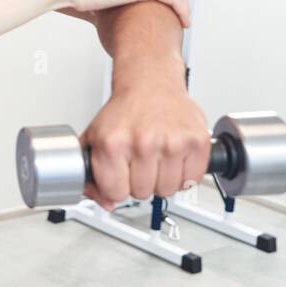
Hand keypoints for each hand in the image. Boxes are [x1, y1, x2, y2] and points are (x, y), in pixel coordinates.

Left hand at [80, 84, 210, 210]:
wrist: (151, 83)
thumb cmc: (124, 111)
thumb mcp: (94, 138)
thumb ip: (89, 174)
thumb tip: (106, 203)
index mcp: (112, 143)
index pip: (115, 194)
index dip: (117, 187)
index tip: (120, 175)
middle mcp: (142, 143)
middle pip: (142, 194)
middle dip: (139, 182)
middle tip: (139, 162)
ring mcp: (171, 143)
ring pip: (167, 191)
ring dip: (162, 180)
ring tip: (156, 158)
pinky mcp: (196, 141)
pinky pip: (191, 181)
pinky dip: (183, 175)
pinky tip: (174, 158)